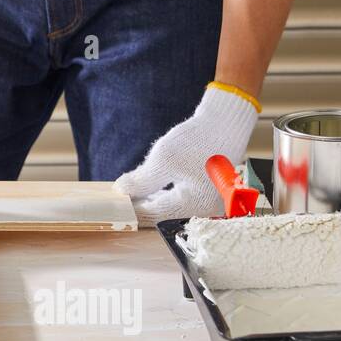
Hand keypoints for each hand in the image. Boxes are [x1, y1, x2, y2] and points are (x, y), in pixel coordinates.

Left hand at [115, 85, 259, 226]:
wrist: (225, 124)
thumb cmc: (198, 140)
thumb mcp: (164, 159)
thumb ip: (142, 181)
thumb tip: (121, 191)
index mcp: (196, 206)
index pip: (154, 215)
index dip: (132, 209)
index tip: (115, 204)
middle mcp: (206, 211)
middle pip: (164, 214)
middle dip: (142, 206)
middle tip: (121, 198)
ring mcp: (210, 204)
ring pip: (172, 208)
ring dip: (152, 201)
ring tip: (133, 192)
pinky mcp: (209, 196)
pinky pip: (182, 201)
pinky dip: (165, 196)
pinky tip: (152, 190)